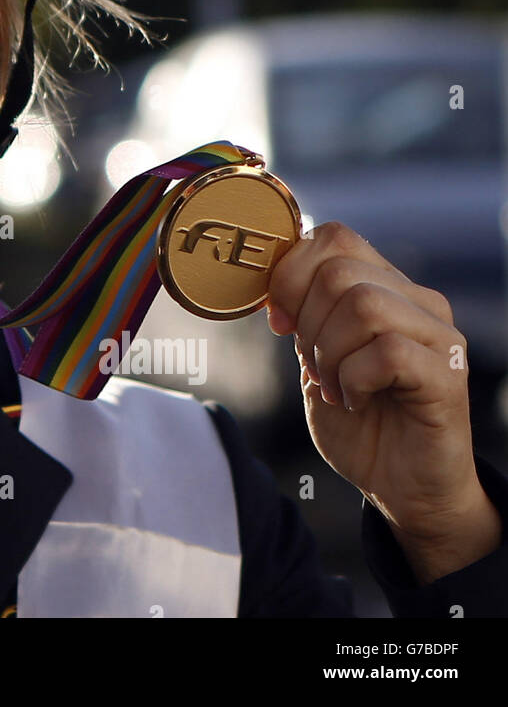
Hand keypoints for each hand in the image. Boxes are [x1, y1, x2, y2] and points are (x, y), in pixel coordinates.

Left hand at [267, 222, 501, 582]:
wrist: (399, 485)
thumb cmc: (358, 422)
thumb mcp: (313, 358)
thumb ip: (300, 316)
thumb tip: (275, 287)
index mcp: (383, 286)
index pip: (332, 237)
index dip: (290, 275)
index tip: (281, 323)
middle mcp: (416, 301)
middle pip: (338, 271)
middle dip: (307, 324)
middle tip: (317, 367)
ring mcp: (436, 335)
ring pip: (363, 306)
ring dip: (330, 354)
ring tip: (337, 387)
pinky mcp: (446, 374)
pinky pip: (386, 351)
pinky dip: (353, 379)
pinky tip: (356, 400)